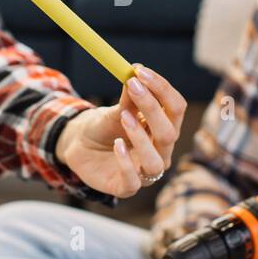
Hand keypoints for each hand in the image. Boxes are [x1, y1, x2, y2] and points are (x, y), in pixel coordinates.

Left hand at [56, 64, 185, 198]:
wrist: (81, 146)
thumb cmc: (105, 126)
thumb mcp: (116, 109)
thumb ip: (128, 96)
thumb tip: (135, 72)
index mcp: (163, 127)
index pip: (176, 108)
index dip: (162, 89)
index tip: (141, 71)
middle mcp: (160, 151)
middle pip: (169, 132)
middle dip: (152, 108)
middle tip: (132, 86)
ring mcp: (145, 171)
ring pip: (155, 161)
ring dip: (141, 137)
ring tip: (123, 117)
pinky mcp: (126, 187)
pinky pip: (133, 181)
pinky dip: (125, 163)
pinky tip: (116, 145)